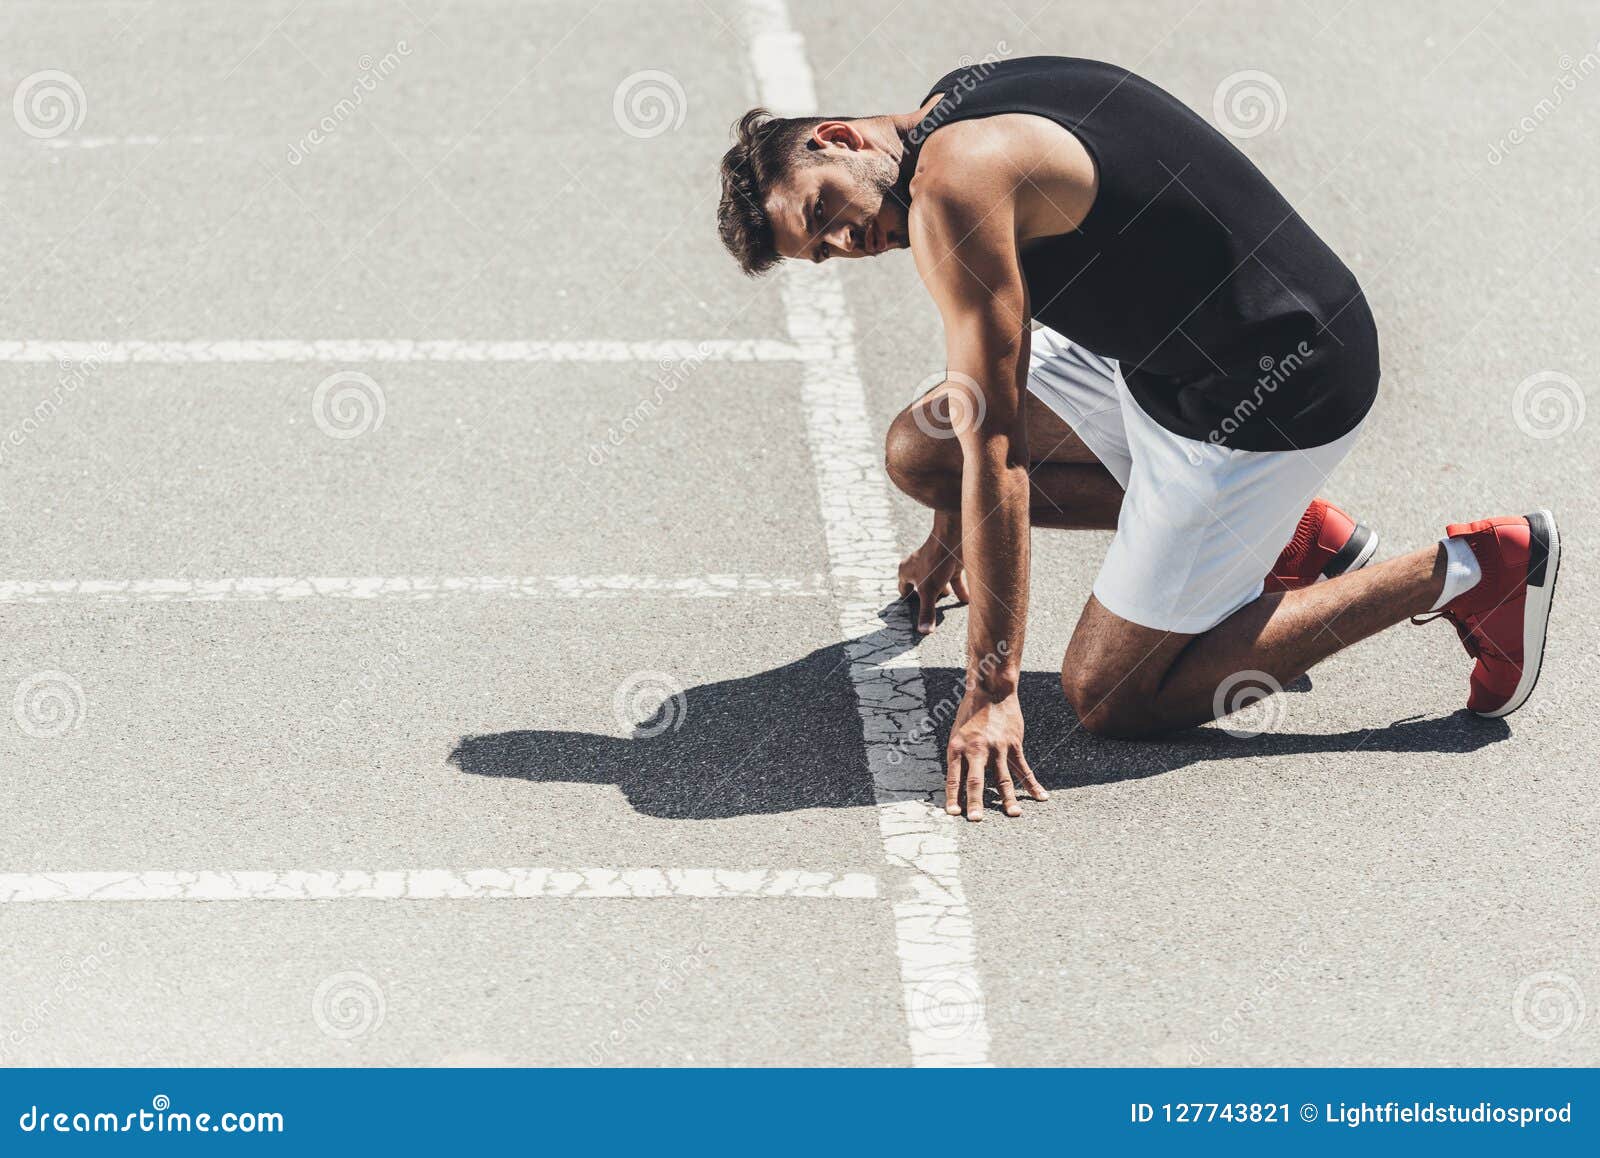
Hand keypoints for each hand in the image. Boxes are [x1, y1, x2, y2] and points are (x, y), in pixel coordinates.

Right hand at [897, 513, 969, 633]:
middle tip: (933, 614)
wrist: (955, 534)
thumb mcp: (929, 590)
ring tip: (948, 609)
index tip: (912, 614)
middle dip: (928, 599)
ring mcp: (936, 564)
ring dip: (944, 595)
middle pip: (921, 587)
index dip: (908, 602)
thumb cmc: (936, 559)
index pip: (903, 590)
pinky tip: (965, 601)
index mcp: (907, 570)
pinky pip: (954, 580)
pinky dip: (959, 590)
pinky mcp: (951, 563)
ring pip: (939, 584)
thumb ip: (926, 612)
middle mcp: (919, 566)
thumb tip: (923, 632)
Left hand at [945, 690, 1047, 820]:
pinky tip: (1040, 796)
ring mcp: (997, 747)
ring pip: (1003, 778)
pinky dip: (1032, 783)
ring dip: (1008, 799)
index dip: (953, 797)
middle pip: (976, 781)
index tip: (953, 813)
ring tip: (1013, 815)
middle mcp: (976, 749)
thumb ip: (960, 757)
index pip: (953, 778)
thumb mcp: (957, 733)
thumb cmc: (970, 713)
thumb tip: (961, 782)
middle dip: (976, 803)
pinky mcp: (1014, 744)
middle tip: (976, 820)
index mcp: (957, 747)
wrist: (991, 690)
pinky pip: (1023, 768)